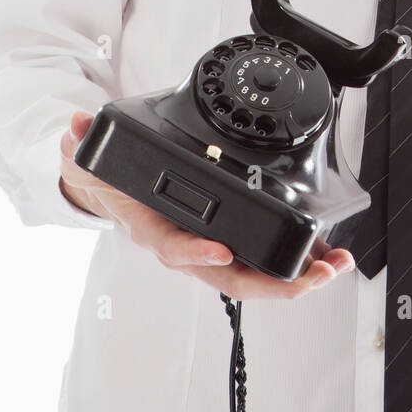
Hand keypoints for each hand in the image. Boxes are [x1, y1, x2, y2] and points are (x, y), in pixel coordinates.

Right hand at [59, 112, 355, 300]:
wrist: (111, 193)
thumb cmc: (110, 183)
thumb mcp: (88, 161)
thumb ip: (81, 145)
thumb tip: (77, 128)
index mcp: (154, 230)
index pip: (174, 248)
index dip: (198, 253)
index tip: (222, 251)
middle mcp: (188, 246)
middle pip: (232, 278)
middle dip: (275, 284)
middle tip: (314, 276)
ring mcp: (210, 247)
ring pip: (254, 274)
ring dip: (298, 274)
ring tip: (333, 266)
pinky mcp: (228, 241)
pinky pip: (261, 256)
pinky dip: (295, 257)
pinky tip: (325, 253)